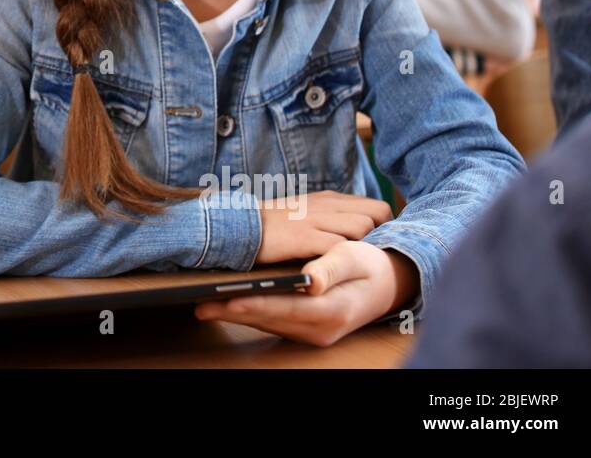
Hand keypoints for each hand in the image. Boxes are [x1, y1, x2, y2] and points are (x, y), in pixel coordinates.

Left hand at [195, 240, 420, 345]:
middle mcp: (320, 328)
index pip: (285, 309)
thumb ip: (333, 269)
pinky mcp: (304, 327)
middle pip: (270, 320)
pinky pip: (272, 321)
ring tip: (205, 304)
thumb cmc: (371, 266)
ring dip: (237, 315)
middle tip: (201, 305)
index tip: (227, 300)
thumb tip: (311, 281)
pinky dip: (250, 313)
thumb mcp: (356, 259)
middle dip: (234, 312)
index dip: (255, 303)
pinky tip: (228, 303)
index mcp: (332, 310)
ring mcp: (312, 332)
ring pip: (268, 323)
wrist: (389, 283)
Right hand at [256, 190, 391, 263]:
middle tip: (370, 258)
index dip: (382, 228)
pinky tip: (336, 269)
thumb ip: (328, 216)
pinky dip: (342, 259)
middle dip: (379, 237)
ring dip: (363, 246)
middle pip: (376, 214)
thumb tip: (356, 229)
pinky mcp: (303, 237)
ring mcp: (315, 219)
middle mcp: (325, 204)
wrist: (236, 226)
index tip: (377, 246)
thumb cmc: (270, 226)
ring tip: (355, 264)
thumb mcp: (304, 213)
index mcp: (328, 199)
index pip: (376, 207)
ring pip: (361, 227)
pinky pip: (339, 246)